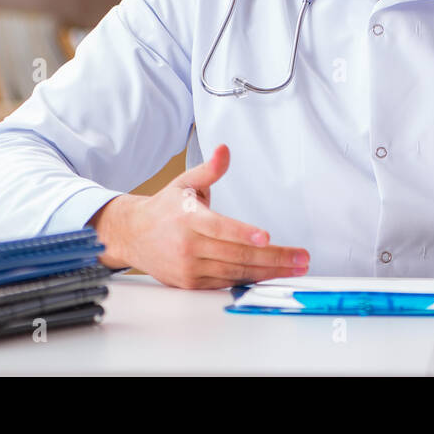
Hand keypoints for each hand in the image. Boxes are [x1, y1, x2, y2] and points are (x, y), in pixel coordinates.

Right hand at [87, 144, 309, 289]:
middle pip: (236, 255)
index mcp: (189, 218)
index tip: (267, 237)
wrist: (132, 235)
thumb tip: (224, 150)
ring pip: (235, 272)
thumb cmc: (164, 208)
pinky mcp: (190, 283)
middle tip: (301, 258)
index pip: (220, 228)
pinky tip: (270, 275)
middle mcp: (188, 246)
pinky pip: (226, 283)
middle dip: (274, 258)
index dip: (244, 234)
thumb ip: (209, 169)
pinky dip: (250, 280)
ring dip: (268, 272)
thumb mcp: (185, 182)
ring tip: (294, 267)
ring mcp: (189, 268)